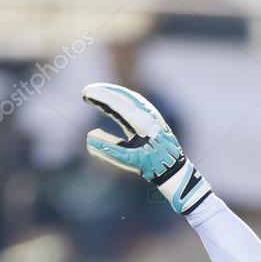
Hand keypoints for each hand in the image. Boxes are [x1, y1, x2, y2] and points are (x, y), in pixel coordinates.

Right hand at [82, 83, 210, 214]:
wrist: (174, 170)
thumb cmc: (153, 167)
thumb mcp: (131, 161)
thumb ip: (110, 150)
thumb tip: (89, 138)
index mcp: (146, 124)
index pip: (120, 103)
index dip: (102, 96)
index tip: (86, 93)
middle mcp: (150, 115)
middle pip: (124, 96)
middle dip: (104, 92)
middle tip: (86, 91)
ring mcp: (151, 115)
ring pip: (128, 99)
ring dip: (111, 95)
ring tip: (93, 95)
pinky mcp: (149, 119)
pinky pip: (132, 105)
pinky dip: (118, 102)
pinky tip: (108, 104)